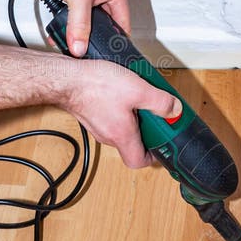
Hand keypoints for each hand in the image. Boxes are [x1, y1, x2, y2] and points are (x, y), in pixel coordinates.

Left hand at [27, 0, 129, 56]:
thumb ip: (79, 24)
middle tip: (82, 50)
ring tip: (68, 41)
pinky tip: (60, 29)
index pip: (123, 26)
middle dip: (92, 39)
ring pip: (89, 22)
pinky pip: (76, 15)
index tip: (106, 57)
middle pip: (105, 26)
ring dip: (78, 32)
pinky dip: (68, 23)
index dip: (115, 43)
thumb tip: (80, 46)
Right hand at [60, 58, 182, 167]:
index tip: (162, 143)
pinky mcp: (90, 115)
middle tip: (153, 113)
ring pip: (121, 129)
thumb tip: (174, 111)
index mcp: (121, 136)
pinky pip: (110, 117)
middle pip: (132, 143)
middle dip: (146, 129)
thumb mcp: (138, 90)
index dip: (153, 156)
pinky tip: (120, 91)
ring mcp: (97, 126)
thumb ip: (160, 103)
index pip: (139, 162)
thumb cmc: (95, 85)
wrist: (66, 78)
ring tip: (138, 96)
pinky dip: (119, 108)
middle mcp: (107, 136)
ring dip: (132, 116)